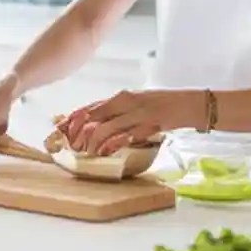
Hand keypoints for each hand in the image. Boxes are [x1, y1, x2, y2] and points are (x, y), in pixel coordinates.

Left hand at [57, 89, 204, 155]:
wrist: (191, 104)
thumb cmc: (164, 105)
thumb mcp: (137, 104)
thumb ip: (119, 112)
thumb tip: (98, 124)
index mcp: (122, 96)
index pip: (90, 106)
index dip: (72, 118)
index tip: (58, 128)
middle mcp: (126, 102)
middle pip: (92, 116)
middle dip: (77, 132)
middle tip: (71, 147)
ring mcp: (136, 113)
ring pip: (105, 127)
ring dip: (92, 142)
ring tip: (86, 153)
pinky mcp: (148, 124)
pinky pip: (125, 135)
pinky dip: (111, 144)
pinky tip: (104, 151)